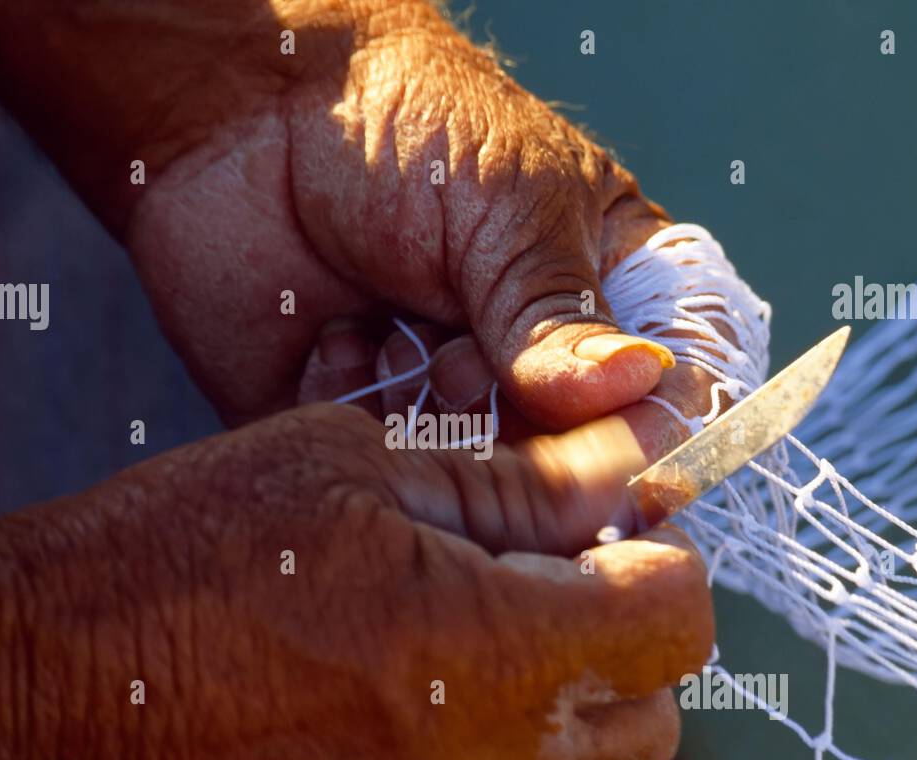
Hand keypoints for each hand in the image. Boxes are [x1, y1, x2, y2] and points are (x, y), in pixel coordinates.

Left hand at [0, 0, 747, 454]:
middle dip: (518, 430)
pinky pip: (382, 480)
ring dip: (435, 423)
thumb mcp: (511, 204)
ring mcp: (449, 410)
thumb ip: (560, 312)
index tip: (608, 440)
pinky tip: (341, 341)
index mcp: (607, 302)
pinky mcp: (363, 434)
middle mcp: (534, 372)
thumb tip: (636, 387)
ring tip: (397, 332)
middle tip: (463, 359)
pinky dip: (360, 422)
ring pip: (477, 489)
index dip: (646, 434)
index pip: (664, 397)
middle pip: (571, 468)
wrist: (252, 113)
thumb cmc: (407, 126)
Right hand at [0, 404, 711, 759]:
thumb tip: (618, 466)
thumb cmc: (164, 565)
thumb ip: (505, 480)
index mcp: (481, 655)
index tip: (612, 521)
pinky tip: (393, 685)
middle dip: (625, 638)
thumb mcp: (341, 472)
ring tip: (453, 622)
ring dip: (553, 695)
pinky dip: (480, 746)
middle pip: (646, 719)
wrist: (17, 716)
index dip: (659, 556)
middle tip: (547, 571)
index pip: (674, 621)